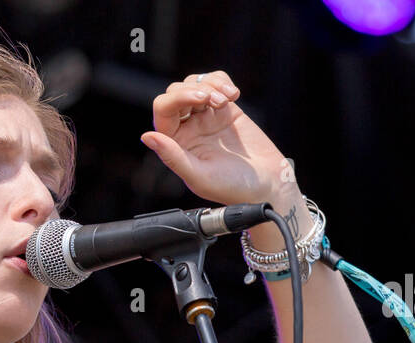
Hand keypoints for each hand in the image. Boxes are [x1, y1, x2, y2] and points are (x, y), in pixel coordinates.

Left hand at [140, 71, 293, 206]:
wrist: (267, 184)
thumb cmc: (232, 188)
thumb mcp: (199, 176)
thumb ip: (173, 156)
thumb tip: (147, 136)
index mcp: (175, 145)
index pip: (163, 109)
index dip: (178, 98)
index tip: (202, 99)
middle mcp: (186, 129)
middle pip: (176, 92)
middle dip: (196, 90)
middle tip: (219, 102)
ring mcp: (205, 117)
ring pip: (195, 83)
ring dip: (211, 85)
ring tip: (228, 100)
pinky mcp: (225, 109)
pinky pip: (215, 82)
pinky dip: (223, 82)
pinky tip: (234, 96)